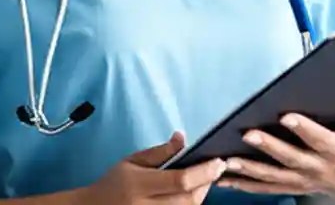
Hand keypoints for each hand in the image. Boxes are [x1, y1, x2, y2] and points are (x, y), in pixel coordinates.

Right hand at [81, 131, 226, 202]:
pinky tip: (189, 194)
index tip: (219, 162)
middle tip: (214, 169)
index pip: (179, 181)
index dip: (203, 172)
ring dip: (201, 195)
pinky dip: (190, 204)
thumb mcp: (132, 161)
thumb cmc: (115, 182)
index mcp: (138, 185)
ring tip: (201, 180)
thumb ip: (159, 152)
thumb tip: (182, 137)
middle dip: (206, 183)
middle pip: (189, 199)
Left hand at [218, 87, 334, 203]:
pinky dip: (241, 182)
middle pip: (290, 158)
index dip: (304, 129)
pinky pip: (261, 187)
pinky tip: (220, 174)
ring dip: (247, 169)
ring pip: (271, 176)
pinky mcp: (287, 185)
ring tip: (224, 159)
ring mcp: (300, 179)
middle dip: (269, 147)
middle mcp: (316, 168)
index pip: (318, 139)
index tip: (287, 116)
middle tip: (248, 134)